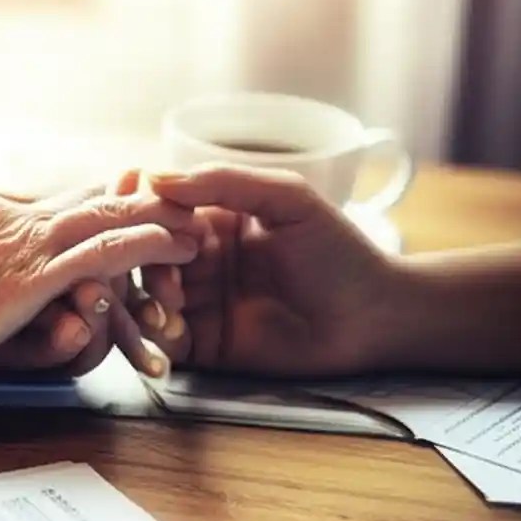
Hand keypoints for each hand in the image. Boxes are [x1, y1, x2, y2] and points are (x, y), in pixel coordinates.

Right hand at [0, 182, 199, 393]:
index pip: (41, 201)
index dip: (86, 206)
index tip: (122, 208)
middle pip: (78, 199)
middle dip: (131, 203)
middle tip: (178, 204)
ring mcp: (8, 238)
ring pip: (100, 217)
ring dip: (156, 218)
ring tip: (198, 222)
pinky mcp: (22, 277)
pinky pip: (101, 250)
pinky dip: (147, 243)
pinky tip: (179, 245)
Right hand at [141, 164, 396, 375]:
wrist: (375, 318)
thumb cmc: (340, 252)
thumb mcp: (287, 200)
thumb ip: (225, 181)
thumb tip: (154, 175)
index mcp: (215, 219)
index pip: (160, 210)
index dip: (146, 215)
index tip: (148, 221)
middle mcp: (201, 259)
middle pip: (145, 255)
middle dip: (145, 262)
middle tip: (166, 273)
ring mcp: (201, 303)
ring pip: (146, 297)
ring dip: (146, 298)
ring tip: (170, 305)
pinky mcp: (205, 345)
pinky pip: (163, 340)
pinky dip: (156, 335)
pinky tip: (173, 330)